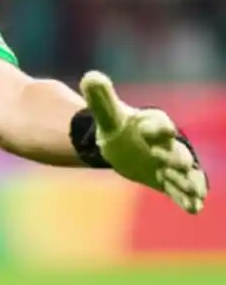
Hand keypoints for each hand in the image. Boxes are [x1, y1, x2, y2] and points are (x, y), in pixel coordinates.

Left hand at [81, 71, 208, 213]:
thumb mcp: (107, 115)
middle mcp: (167, 143)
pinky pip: (181, 190)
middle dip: (176, 158)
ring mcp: (170, 163)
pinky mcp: (169, 180)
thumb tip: (91, 76)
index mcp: (153, 124)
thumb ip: (100, 99)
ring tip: (193, 193)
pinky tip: (193, 208)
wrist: (120, 144)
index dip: (157, 128)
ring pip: (185, 173)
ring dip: (189, 182)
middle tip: (172, 164)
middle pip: (177, 151)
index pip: (159, 124)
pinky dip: (187, 198)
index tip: (152, 131)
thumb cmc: (117, 126)